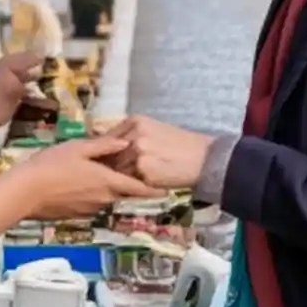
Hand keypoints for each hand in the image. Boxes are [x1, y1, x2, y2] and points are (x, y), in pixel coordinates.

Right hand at [18, 137, 163, 219]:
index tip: (167, 191)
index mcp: (108, 182)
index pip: (138, 189)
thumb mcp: (78, 148)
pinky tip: (78, 183)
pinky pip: (92, 203)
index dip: (153, 190)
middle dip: (128, 184)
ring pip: (106, 198)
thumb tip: (126, 143)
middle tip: (127, 170)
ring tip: (95, 173)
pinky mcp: (77, 215)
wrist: (25, 192)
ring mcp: (90, 209)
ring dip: (107, 188)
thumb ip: (104, 146)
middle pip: (122, 193)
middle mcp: (104, 200)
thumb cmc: (52, 165)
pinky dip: (92, 194)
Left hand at [99, 115, 214, 189]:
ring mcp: (138, 153)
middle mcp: (135, 135)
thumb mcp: (154, 130)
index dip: (104, 151)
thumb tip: (103, 138)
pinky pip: (131, 181)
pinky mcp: (144, 171)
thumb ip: (131, 134)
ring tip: (134, 179)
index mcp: (136, 121)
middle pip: (111, 154)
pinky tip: (144, 184)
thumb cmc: (180, 144)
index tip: (102, 160)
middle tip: (114, 173)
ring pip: (119, 169)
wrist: (204, 158)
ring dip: (122, 176)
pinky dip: (135, 185)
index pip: (109, 137)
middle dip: (111, 165)